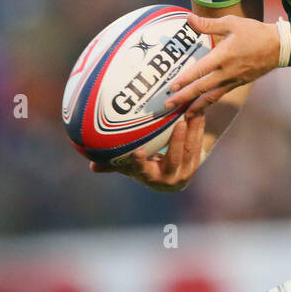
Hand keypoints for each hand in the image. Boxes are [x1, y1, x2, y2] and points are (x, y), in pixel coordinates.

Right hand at [89, 110, 205, 191]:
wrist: (174, 174)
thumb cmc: (148, 166)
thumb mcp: (132, 167)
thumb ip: (115, 164)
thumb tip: (91, 167)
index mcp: (150, 178)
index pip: (143, 171)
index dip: (140, 162)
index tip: (137, 151)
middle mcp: (170, 178)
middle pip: (174, 159)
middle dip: (178, 142)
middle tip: (179, 123)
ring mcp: (186, 172)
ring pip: (191, 150)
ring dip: (193, 131)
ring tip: (192, 113)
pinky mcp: (196, 163)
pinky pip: (199, 145)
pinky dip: (199, 129)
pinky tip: (199, 113)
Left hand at [165, 13, 277, 113]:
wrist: (279, 47)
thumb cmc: (256, 33)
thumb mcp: (232, 23)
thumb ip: (208, 24)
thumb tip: (189, 19)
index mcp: (223, 56)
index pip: (200, 71)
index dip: (184, 80)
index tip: (171, 87)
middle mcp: (227, 72)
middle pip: (202, 89)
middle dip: (184, 98)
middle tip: (168, 106)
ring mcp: (234, 80)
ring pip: (212, 97)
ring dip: (196, 106)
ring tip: (183, 114)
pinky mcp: (239, 83)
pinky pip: (221, 95)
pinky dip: (209, 102)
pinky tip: (202, 106)